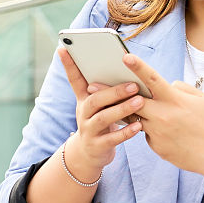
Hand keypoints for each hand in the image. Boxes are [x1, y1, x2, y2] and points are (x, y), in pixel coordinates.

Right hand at [58, 48, 143, 173]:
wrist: (91, 154)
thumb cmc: (101, 123)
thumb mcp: (99, 106)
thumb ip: (106, 89)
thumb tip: (123, 67)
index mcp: (83, 100)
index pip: (74, 79)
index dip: (68, 64)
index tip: (63, 48)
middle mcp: (83, 113)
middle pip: (94, 100)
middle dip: (113, 91)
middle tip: (133, 84)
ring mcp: (88, 130)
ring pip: (103, 118)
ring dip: (121, 110)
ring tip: (140, 102)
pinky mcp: (97, 146)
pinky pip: (112, 139)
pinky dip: (125, 132)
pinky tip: (139, 126)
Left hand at [124, 54, 203, 182]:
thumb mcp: (202, 99)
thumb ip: (181, 88)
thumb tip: (166, 85)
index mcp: (175, 100)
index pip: (152, 79)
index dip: (138, 67)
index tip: (125, 57)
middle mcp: (162, 116)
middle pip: (133, 100)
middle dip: (120, 93)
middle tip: (105, 87)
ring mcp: (157, 132)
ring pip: (136, 117)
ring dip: (137, 112)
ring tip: (147, 111)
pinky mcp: (156, 146)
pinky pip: (146, 133)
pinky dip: (152, 129)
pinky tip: (168, 133)